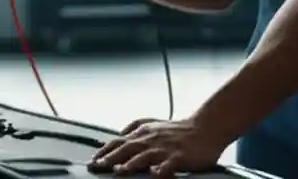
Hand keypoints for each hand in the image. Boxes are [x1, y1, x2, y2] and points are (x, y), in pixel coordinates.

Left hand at [89, 116, 227, 176]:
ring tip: (120, 171)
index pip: (118, 141)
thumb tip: (108, 139)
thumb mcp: (151, 125)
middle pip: (127, 148)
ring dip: (132, 164)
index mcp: (142, 132)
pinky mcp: (180, 156)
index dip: (104, 151)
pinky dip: (161, 170)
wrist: (205, 128)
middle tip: (98, 167)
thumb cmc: (177, 130)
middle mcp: (151, 139)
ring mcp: (165, 148)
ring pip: (145, 156)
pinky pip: (169, 164)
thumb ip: (130, 131)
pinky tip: (155, 174)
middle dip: (111, 158)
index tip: (92, 161)